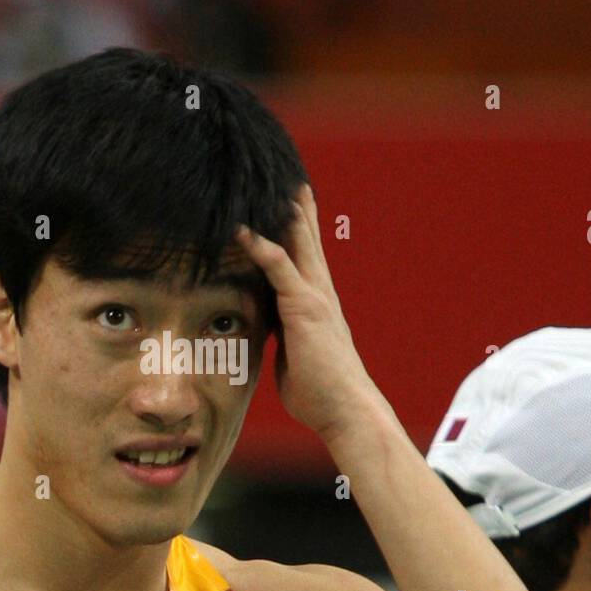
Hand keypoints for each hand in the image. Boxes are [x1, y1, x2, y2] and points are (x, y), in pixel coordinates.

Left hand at [234, 184, 375, 439]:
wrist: (346, 411)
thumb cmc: (320, 394)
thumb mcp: (293, 357)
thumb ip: (283, 338)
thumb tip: (269, 335)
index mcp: (316, 304)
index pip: (304, 259)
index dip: (298, 232)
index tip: (290, 207)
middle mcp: (319, 293)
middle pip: (306, 241)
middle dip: (298, 210)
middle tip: (292, 180)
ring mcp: (314, 297)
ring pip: (297, 244)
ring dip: (285, 214)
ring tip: (276, 184)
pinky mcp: (304, 307)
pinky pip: (279, 269)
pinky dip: (262, 247)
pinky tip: (244, 230)